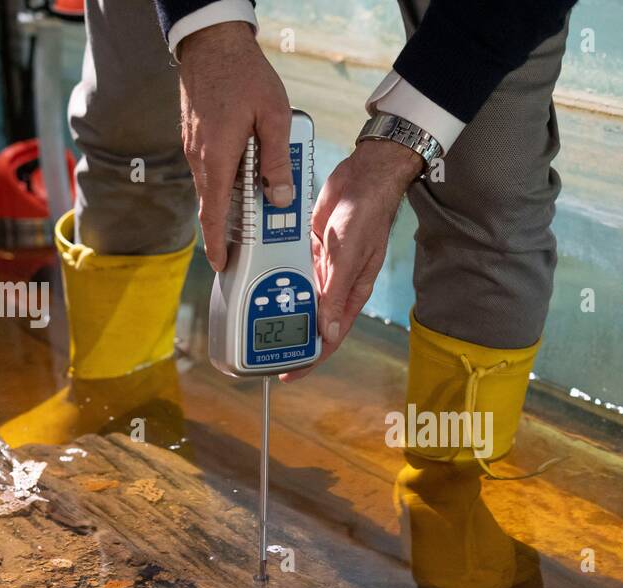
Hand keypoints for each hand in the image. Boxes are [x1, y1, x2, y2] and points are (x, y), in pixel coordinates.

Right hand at [178, 22, 291, 271]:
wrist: (212, 41)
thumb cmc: (243, 74)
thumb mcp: (273, 117)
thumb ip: (277, 161)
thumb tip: (280, 196)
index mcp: (217, 159)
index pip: (212, 215)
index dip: (216, 243)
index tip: (221, 263)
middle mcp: (199, 157)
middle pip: (213, 204)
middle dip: (231, 225)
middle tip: (252, 238)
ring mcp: (194, 147)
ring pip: (213, 186)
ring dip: (232, 199)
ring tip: (257, 202)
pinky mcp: (196, 137)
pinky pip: (211, 168)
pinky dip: (227, 178)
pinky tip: (246, 171)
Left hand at [282, 139, 423, 381]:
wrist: (364, 178)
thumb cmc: (367, 216)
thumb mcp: (348, 258)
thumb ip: (336, 295)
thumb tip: (327, 332)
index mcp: (350, 295)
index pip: (329, 336)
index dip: (309, 357)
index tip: (288, 373)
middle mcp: (335, 285)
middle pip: (310, 319)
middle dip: (289, 333)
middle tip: (263, 347)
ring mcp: (321, 267)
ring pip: (297, 293)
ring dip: (280, 302)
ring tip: (256, 316)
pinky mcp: (309, 248)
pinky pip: (290, 265)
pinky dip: (277, 270)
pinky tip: (260, 277)